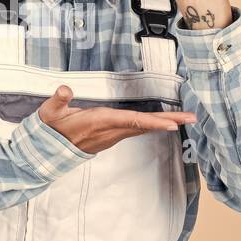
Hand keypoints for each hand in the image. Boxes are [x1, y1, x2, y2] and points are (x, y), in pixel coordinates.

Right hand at [37, 85, 195, 154]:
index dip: (152, 122)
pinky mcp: (114, 135)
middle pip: (145, 125)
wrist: (49, 151)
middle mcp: (112, 130)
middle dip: (169, 121)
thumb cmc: (52, 128)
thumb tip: (65, 89)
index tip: (172, 124)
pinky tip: (165, 121)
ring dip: (165, 122)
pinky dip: (153, 123)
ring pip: (143, 127)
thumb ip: (58, 100)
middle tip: (192, 118)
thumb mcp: (50, 113)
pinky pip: (138, 128)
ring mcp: (114, 135)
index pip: (132, 121)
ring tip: (185, 117)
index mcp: (101, 122)